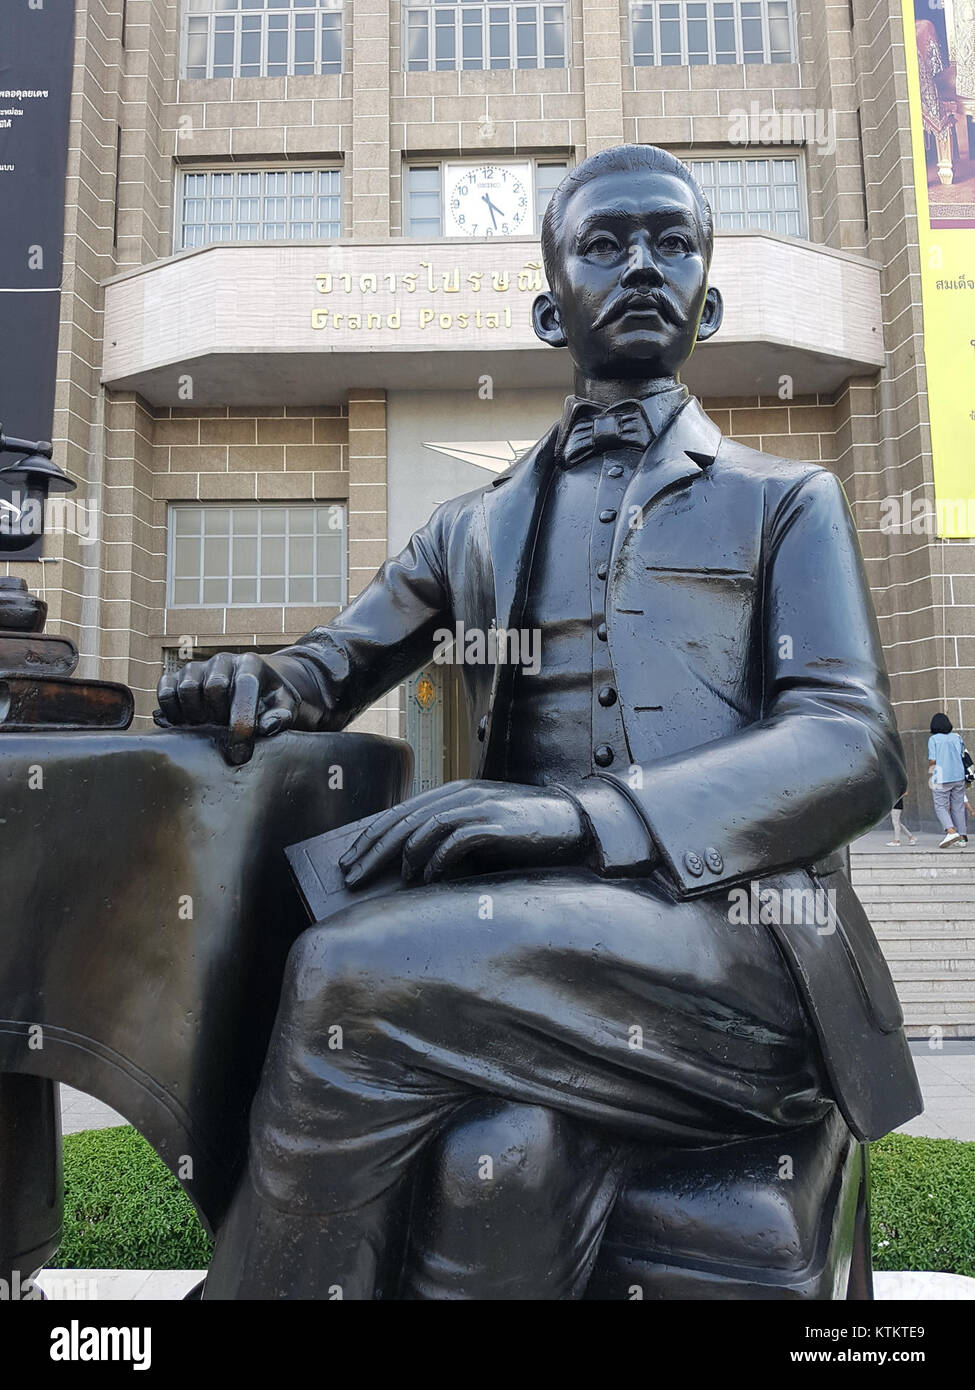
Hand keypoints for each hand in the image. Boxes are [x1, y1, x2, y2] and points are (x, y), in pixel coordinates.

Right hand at [155, 652, 299, 765]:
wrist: (250, 686)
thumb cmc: (269, 700)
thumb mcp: (285, 706)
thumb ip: (282, 716)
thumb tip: (266, 727)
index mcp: (251, 664)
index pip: (244, 688)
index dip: (241, 724)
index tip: (241, 754)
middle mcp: (222, 661)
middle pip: (212, 688)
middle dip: (218, 718)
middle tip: (225, 733)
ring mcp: (197, 667)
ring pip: (186, 689)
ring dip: (195, 716)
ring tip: (208, 727)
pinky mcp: (176, 676)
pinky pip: (164, 691)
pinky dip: (170, 711)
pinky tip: (186, 724)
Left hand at [339, 780, 589, 886]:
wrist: (572, 822)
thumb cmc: (523, 830)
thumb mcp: (480, 826)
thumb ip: (448, 835)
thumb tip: (409, 865)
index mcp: (453, 793)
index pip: (399, 813)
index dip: (369, 837)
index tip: (349, 860)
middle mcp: (461, 796)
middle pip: (403, 821)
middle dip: (373, 850)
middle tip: (352, 876)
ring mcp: (479, 808)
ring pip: (424, 829)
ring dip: (404, 857)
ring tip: (396, 881)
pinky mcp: (496, 825)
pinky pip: (455, 841)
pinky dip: (437, 860)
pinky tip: (428, 878)